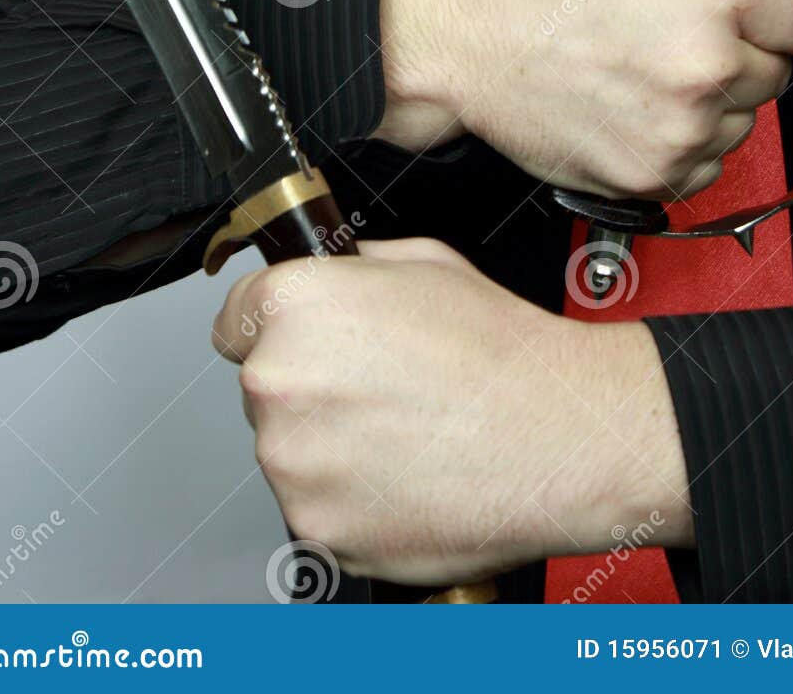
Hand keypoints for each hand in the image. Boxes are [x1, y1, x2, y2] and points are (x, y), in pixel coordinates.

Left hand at [211, 237, 690, 585]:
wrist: (557, 437)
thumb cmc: (502, 352)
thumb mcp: (424, 262)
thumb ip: (352, 269)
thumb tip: (330, 277)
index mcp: (296, 306)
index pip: (234, 317)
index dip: (271, 327)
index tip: (302, 343)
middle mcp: (279, 383)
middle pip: (264, 387)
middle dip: (309, 387)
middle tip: (378, 390)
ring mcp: (294, 465)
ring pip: (289, 452)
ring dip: (328, 447)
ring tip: (404, 435)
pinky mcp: (317, 530)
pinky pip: (316, 509)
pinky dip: (351, 500)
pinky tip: (407, 475)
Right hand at [376, 0, 792, 199]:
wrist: (465, 32)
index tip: (774, 9)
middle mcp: (710, 65)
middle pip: (779, 72)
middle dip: (742, 50)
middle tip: (675, 28)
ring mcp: (683, 128)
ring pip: (742, 121)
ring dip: (711, 100)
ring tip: (644, 65)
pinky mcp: (653, 175)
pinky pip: (704, 165)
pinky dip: (679, 141)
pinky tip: (632, 104)